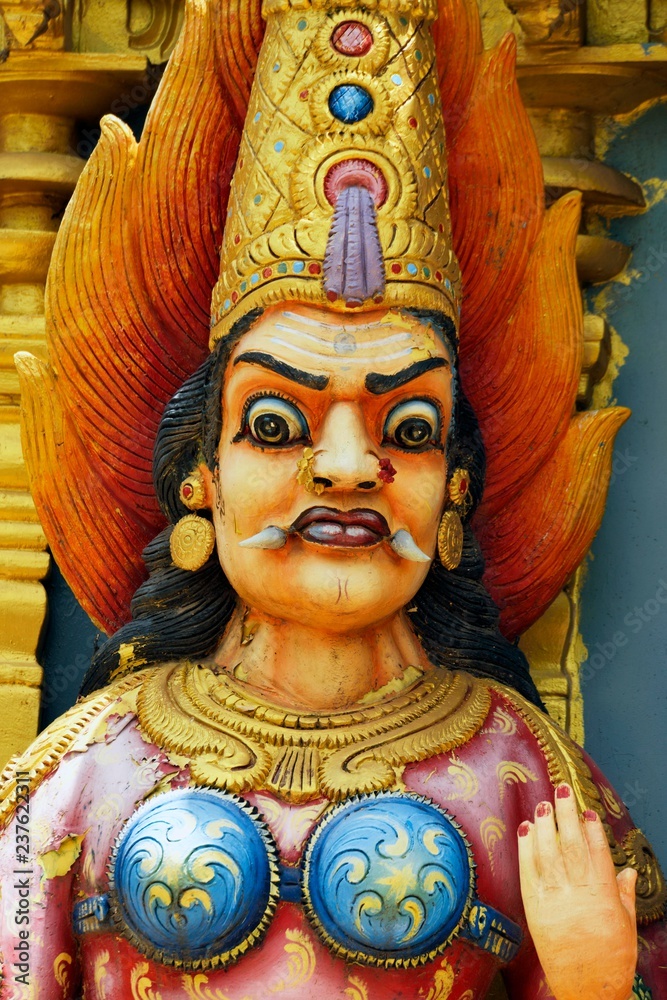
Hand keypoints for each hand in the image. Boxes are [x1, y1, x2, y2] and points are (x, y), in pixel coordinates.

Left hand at [518, 783, 636, 999]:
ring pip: (546, 852)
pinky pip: (528, 870)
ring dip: (544, 825)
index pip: (596, 850)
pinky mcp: (534, 907)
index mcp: (602, 892)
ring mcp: (554, 897)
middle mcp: (577, 890)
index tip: (586, 808)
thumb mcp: (625, 923)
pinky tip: (525, 831)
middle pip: (569, 843)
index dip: (591, 827)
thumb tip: (627, 871)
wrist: (587, 987)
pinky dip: (526, 848)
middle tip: (560, 789)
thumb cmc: (610, 957)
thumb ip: (623, 894)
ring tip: (542, 804)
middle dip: (565, 813)